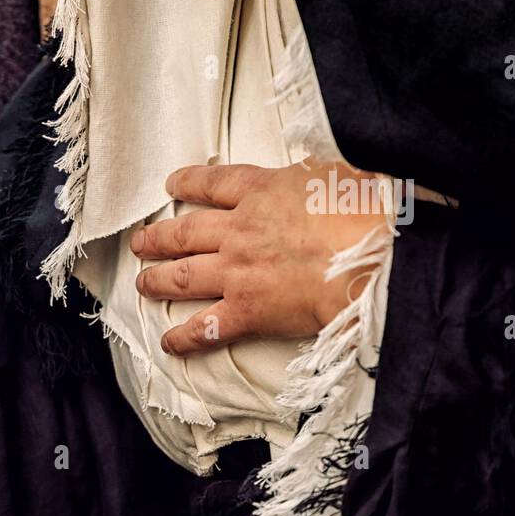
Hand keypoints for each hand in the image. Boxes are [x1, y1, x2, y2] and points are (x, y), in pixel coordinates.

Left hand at [133, 160, 391, 356]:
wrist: (373, 255)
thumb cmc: (367, 210)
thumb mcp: (337, 172)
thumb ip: (313, 174)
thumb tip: (314, 172)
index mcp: (261, 191)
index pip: (213, 183)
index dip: (188, 183)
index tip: (172, 184)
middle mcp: (239, 231)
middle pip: (184, 233)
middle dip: (157, 238)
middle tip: (141, 243)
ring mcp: (237, 272)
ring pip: (182, 276)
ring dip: (157, 281)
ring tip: (142, 283)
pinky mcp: (247, 311)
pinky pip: (205, 327)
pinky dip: (183, 337)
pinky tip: (168, 343)